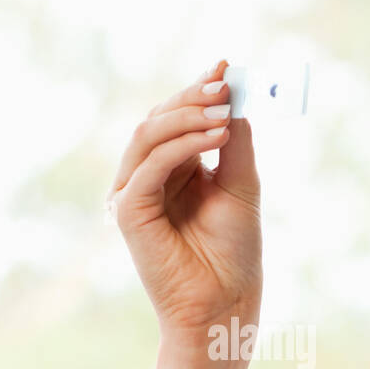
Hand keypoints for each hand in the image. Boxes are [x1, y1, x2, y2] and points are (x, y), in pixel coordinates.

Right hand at [107, 59, 261, 343]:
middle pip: (159, 119)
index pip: (177, 118)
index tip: (225, 66)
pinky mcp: (127, 211)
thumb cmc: (233, 252)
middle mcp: (149, 177)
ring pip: (148, 134)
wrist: (226, 302)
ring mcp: (134, 192)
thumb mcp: (241, 185)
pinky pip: (150, 165)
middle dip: (192, 96)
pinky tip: (216, 137)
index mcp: (175, 169)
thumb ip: (235, 143)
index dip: (196, 89)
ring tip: (223, 112)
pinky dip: (182, 145)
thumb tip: (234, 98)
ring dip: (186, 116)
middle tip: (225, 85)